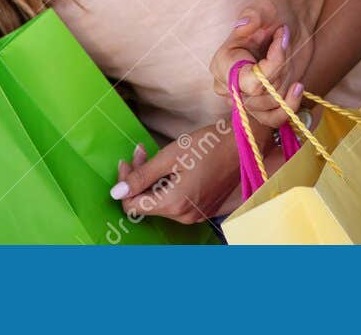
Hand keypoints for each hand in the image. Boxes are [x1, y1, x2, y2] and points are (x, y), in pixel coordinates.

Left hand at [115, 129, 240, 224]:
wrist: (244, 144)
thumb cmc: (209, 145)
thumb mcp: (170, 155)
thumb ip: (142, 176)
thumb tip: (116, 193)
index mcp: (174, 204)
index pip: (133, 206)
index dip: (125, 183)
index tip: (128, 160)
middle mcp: (184, 216)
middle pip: (148, 203)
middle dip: (140, 178)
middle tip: (141, 151)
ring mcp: (196, 214)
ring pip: (162, 202)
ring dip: (153, 180)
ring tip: (157, 156)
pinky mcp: (204, 208)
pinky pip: (177, 201)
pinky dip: (169, 185)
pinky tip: (173, 166)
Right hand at [209, 0, 310, 128]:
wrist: (291, 20)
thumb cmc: (273, 13)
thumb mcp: (263, 8)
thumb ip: (253, 15)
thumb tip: (243, 24)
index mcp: (222, 63)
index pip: (242, 82)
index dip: (269, 66)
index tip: (282, 38)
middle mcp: (228, 85)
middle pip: (257, 96)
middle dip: (279, 70)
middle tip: (286, 41)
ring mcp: (246, 97)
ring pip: (268, 105)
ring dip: (286, 79)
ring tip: (289, 53)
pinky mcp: (263, 104)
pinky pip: (273, 120)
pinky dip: (289, 106)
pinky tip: (298, 86)